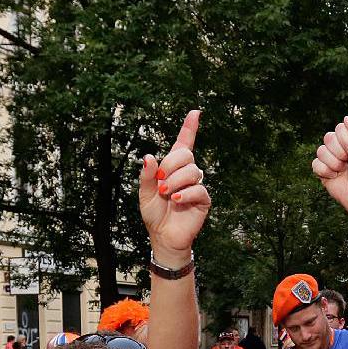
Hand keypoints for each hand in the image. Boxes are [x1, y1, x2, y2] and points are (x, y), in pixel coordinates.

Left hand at [139, 109, 207, 255]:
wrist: (162, 237)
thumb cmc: (154, 214)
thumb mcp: (144, 194)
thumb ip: (146, 176)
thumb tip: (149, 157)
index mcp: (172, 168)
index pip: (184, 143)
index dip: (189, 127)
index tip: (195, 112)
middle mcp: (187, 173)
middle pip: (185, 154)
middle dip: (170, 165)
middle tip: (160, 182)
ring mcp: (196, 186)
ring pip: (192, 171)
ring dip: (175, 181)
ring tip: (166, 194)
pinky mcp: (203, 200)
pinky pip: (199, 189)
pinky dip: (186, 193)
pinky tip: (177, 200)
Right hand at [311, 117, 347, 208]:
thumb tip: (346, 118)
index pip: (340, 127)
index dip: (345, 140)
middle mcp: (341, 147)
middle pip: (328, 137)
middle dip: (339, 152)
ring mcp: (331, 159)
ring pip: (320, 150)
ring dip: (333, 163)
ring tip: (343, 171)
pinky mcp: (323, 171)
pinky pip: (315, 164)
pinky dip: (325, 172)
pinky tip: (334, 177)